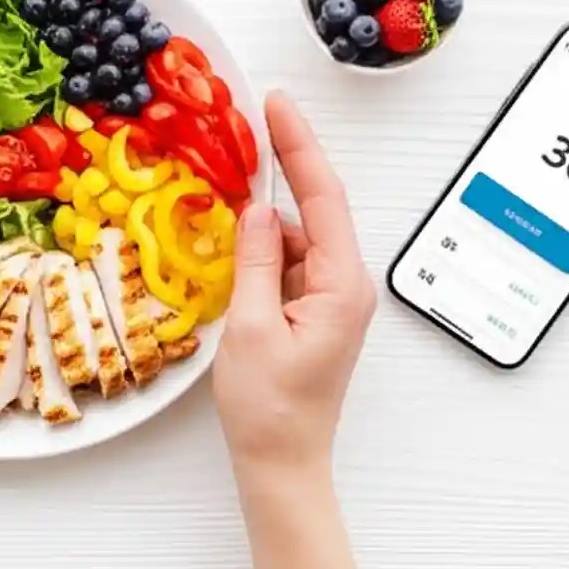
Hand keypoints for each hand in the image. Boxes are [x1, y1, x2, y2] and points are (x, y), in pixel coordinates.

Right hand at [215, 91, 372, 568]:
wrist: (282, 463)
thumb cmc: (269, 408)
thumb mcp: (250, 326)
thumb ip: (256, 261)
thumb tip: (257, 208)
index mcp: (342, 284)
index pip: (323, 196)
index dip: (299, 146)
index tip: (277, 105)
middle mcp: (346, 285)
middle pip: (314, 210)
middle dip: (281, 170)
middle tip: (242, 131)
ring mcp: (332, 298)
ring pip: (297, 238)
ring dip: (264, 218)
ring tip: (223, 193)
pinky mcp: (314, 311)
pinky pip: (289, 264)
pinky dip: (263, 250)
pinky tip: (233, 243)